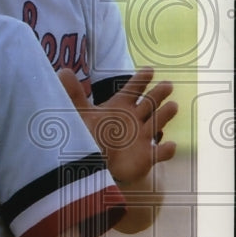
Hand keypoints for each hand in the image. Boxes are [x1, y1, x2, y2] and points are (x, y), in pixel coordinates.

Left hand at [58, 66, 177, 185]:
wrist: (89, 166)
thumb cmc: (85, 137)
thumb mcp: (78, 114)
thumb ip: (73, 93)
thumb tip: (62, 71)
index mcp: (119, 107)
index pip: (133, 89)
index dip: (141, 79)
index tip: (150, 69)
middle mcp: (133, 120)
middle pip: (150, 103)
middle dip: (158, 94)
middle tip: (167, 85)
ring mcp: (142, 138)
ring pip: (158, 123)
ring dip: (165, 115)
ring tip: (173, 106)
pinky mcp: (146, 157)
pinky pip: (161, 153)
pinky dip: (167, 150)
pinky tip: (171, 145)